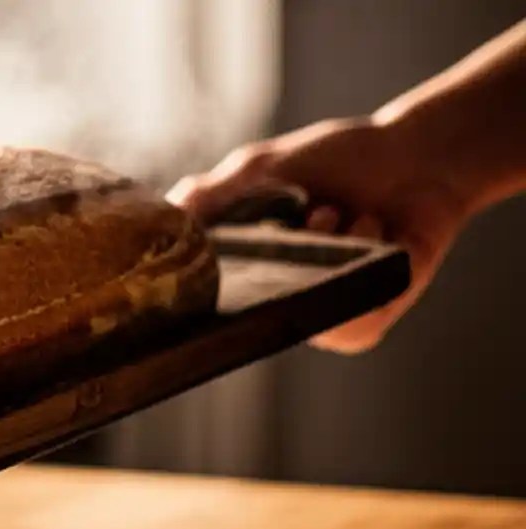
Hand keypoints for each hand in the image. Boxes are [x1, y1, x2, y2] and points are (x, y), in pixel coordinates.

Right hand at [167, 116, 472, 353]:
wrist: (416, 154)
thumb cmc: (335, 161)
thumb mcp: (256, 169)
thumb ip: (205, 194)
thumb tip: (164, 213)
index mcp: (248, 270)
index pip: (207, 309)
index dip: (196, 299)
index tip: (195, 272)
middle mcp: (279, 298)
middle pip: (248, 320)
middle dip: (268, 262)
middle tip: (286, 218)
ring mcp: (321, 313)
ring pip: (301, 315)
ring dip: (321, 250)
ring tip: (333, 212)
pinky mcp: (368, 319)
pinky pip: (350, 322)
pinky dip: (360, 261)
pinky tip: (371, 226)